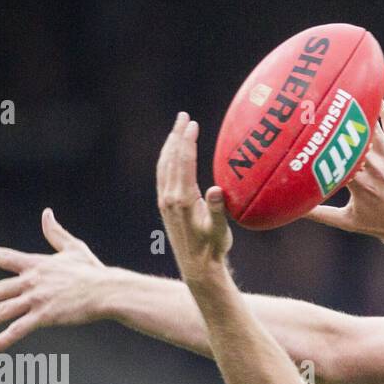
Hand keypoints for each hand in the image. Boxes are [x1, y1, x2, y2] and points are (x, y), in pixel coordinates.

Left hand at [0, 210, 105, 353]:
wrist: (105, 291)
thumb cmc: (92, 271)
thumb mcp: (73, 248)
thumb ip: (56, 233)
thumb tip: (47, 213)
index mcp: (36, 264)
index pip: (5, 257)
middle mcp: (31, 281)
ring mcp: (36, 299)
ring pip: (4, 310)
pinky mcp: (44, 316)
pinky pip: (19, 328)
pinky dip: (4, 338)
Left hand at [156, 112, 231, 282]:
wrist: (197, 268)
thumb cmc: (213, 249)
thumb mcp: (220, 231)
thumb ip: (217, 209)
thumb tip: (216, 190)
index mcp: (183, 199)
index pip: (183, 161)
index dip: (187, 140)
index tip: (192, 122)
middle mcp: (170, 197)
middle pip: (171, 158)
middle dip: (177, 135)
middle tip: (183, 116)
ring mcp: (165, 201)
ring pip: (164, 165)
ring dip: (170, 144)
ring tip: (178, 129)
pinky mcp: (165, 205)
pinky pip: (162, 174)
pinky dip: (167, 159)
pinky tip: (172, 154)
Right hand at [309, 102, 383, 244]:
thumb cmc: (378, 225)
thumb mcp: (346, 222)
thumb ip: (319, 214)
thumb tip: (292, 210)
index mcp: (358, 183)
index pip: (334, 158)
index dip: (319, 142)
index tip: (304, 129)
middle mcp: (373, 167)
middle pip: (351, 137)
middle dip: (334, 120)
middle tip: (317, 102)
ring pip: (371, 127)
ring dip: (358, 109)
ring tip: (343, 90)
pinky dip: (383, 110)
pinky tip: (373, 94)